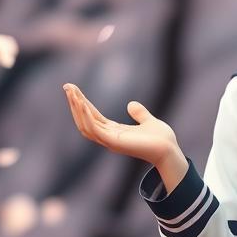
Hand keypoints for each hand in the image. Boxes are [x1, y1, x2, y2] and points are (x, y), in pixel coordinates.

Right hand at [62, 82, 178, 165]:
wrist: (170, 150)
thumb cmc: (162, 139)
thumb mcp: (148, 121)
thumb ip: (139, 113)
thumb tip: (131, 104)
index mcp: (115, 132)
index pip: (93, 116)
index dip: (82, 103)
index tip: (73, 89)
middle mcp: (109, 137)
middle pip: (85, 120)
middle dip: (74, 103)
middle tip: (66, 86)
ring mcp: (110, 141)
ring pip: (85, 125)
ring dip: (77, 109)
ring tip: (71, 92)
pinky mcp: (114, 143)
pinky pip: (94, 129)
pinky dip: (86, 117)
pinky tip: (82, 104)